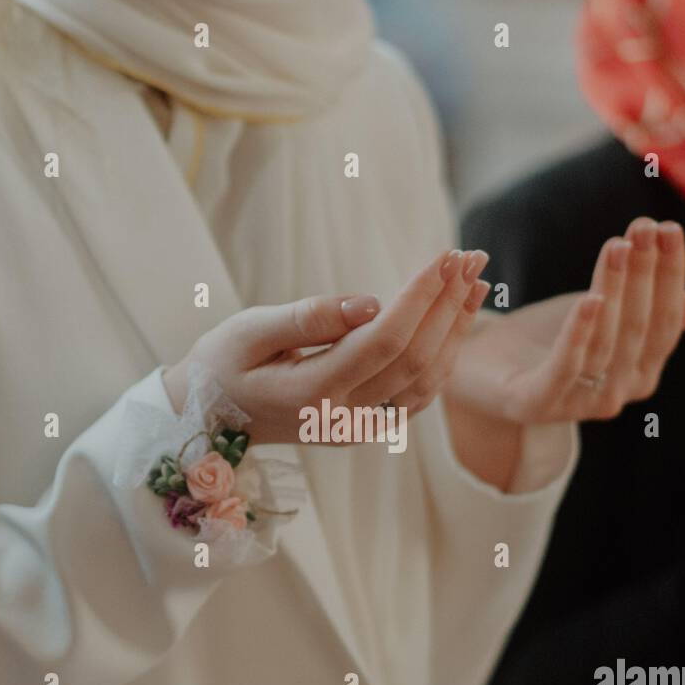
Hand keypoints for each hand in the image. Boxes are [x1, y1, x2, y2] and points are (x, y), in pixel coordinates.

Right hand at [162, 248, 491, 443]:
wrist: (208, 418)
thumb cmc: (221, 365)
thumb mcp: (248, 331)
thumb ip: (307, 319)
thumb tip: (369, 303)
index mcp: (312, 393)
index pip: (384, 340)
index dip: (420, 297)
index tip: (444, 257)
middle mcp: (343, 417)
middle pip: (415, 359)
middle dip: (447, 305)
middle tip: (470, 257)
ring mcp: (357, 427)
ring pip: (426, 381)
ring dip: (456, 330)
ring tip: (476, 282)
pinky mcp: (365, 426)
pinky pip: (418, 394)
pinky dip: (445, 355)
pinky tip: (456, 320)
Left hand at [446, 218, 684, 423]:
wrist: (478, 367)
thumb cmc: (544, 339)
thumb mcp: (599, 316)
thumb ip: (642, 311)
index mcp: (639, 373)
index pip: (666, 321)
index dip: (670, 275)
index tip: (668, 227)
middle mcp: (617, 394)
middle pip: (639, 329)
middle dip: (646, 275)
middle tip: (644, 227)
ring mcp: (578, 405)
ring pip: (606, 343)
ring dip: (615, 290)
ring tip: (617, 245)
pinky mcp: (537, 404)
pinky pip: (565, 367)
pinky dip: (580, 334)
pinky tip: (590, 299)